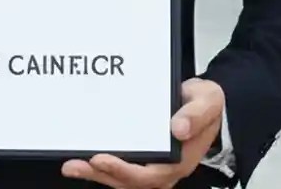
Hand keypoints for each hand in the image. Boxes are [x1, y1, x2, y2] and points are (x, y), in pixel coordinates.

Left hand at [62, 78, 224, 186]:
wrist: (206, 104)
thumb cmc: (206, 104)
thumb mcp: (208, 101)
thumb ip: (196, 113)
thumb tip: (179, 128)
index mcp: (181, 159)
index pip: (152, 175)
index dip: (125, 171)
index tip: (102, 158)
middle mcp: (165, 169)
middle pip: (131, 182)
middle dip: (103, 175)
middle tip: (78, 163)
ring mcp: (153, 167)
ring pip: (122, 180)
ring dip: (96, 175)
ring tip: (72, 166)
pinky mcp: (142, 160)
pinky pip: (119, 171)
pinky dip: (99, 169)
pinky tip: (81, 162)